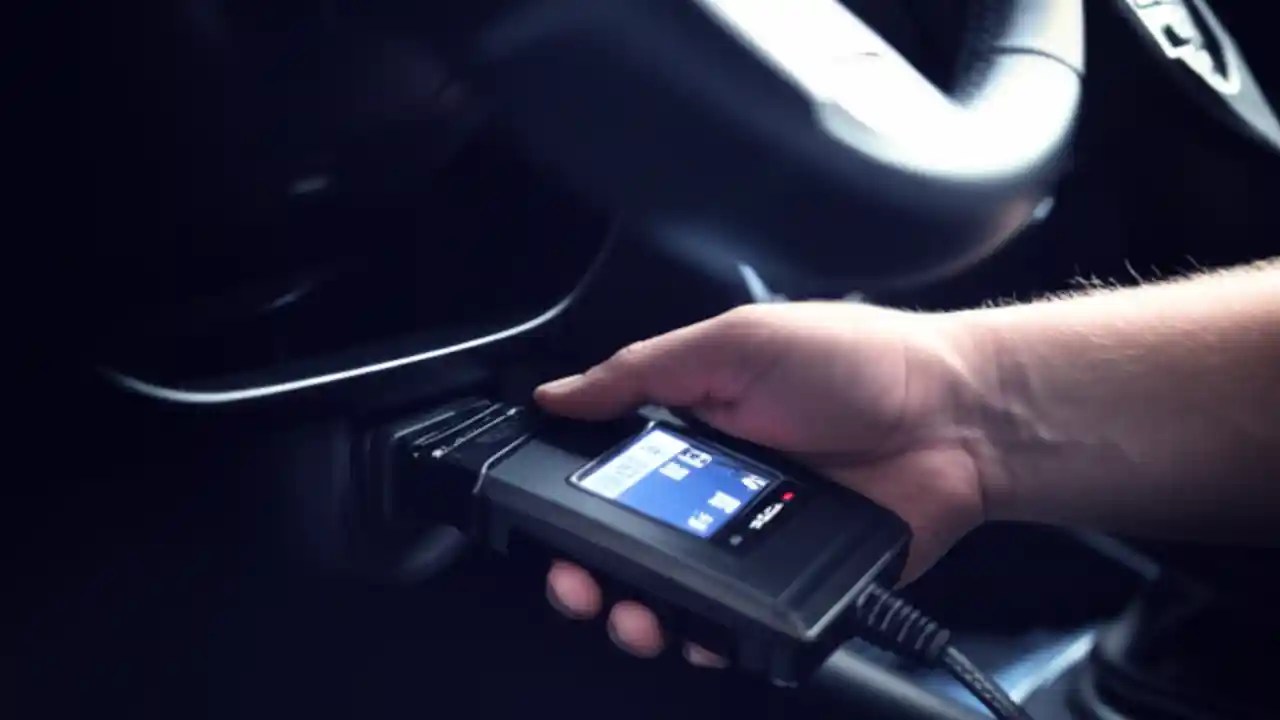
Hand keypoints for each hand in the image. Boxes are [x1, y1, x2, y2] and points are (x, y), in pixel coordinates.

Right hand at [535, 302, 993, 662]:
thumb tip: (558, 393)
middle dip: (592, 573)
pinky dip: (709, 636)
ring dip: (640, 612)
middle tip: (578, 584)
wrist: (959, 420)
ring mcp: (752, 538)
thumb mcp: (736, 343)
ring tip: (631, 614)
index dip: (569, 502)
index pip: (608, 471)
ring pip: (676, 593)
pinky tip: (692, 632)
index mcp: (692, 423)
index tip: (547, 528)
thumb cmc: (861, 364)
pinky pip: (737, 623)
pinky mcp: (793, 582)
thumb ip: (644, 371)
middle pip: (630, 545)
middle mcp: (715, 485)